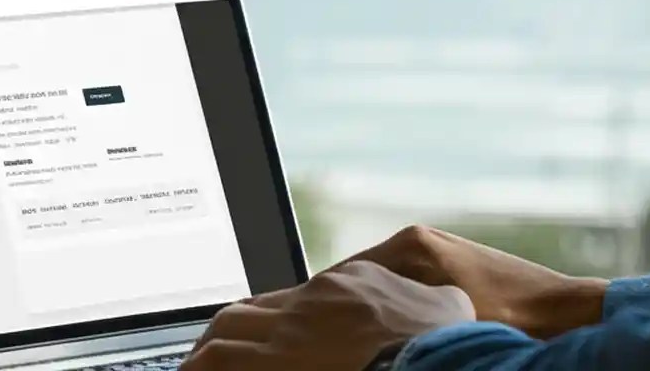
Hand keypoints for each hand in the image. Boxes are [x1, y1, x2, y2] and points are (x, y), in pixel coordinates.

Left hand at [181, 260, 474, 370]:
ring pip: (224, 332)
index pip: (296, 299)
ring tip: (198, 370)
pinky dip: (204, 368)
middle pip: (249, 310)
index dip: (275, 323)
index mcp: (351, 287)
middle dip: (229, 334)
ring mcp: (288, 334)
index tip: (265, 345)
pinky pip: (218, 362)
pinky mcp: (273, 363)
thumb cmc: (451, 342)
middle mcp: (310, 303)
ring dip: (208, 354)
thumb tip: (445, 304)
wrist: (444, 357)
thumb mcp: (447, 308)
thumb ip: (430, 304)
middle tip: (216, 360)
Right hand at [339, 225, 607, 338]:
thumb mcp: (445, 322)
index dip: (322, 300)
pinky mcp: (445, 262)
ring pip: (379, 281)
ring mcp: (432, 248)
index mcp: (413, 246)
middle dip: (340, 302)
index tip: (303, 320)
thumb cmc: (513, 319)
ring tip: (345, 332)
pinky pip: (401, 284)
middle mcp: (417, 240)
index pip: (346, 274)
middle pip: (359, 276)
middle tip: (317, 329)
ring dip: (364, 305)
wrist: (564, 311)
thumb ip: (398, 318)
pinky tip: (384, 328)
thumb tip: (354, 314)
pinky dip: (388, 304)